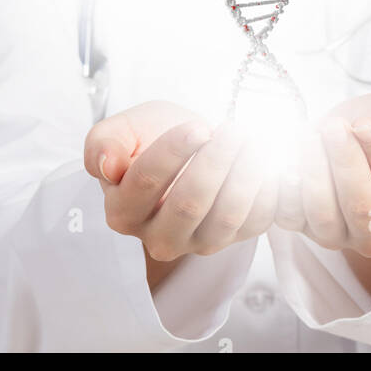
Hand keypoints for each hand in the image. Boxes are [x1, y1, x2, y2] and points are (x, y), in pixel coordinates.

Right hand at [83, 101, 277, 262]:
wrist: (191, 146)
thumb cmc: (151, 137)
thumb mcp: (122, 129)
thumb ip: (103, 142)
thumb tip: (107, 164)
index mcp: (122, 212)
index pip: (146, 183)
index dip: (173, 153)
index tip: (197, 127)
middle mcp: (158, 238)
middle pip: (189, 204)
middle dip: (215, 161)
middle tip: (234, 129)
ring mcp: (199, 244)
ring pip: (226, 215)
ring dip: (245, 172)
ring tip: (252, 139)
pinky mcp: (236, 239)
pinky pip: (257, 219)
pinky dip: (266, 187)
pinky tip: (266, 160)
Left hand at [276, 92, 370, 258]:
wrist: (346, 128)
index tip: (365, 124)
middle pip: (364, 207)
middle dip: (347, 163)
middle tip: (335, 127)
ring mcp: (339, 234)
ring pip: (325, 215)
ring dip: (315, 172)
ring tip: (311, 136)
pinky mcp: (304, 228)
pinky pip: (290, 215)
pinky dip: (286, 187)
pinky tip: (289, 160)